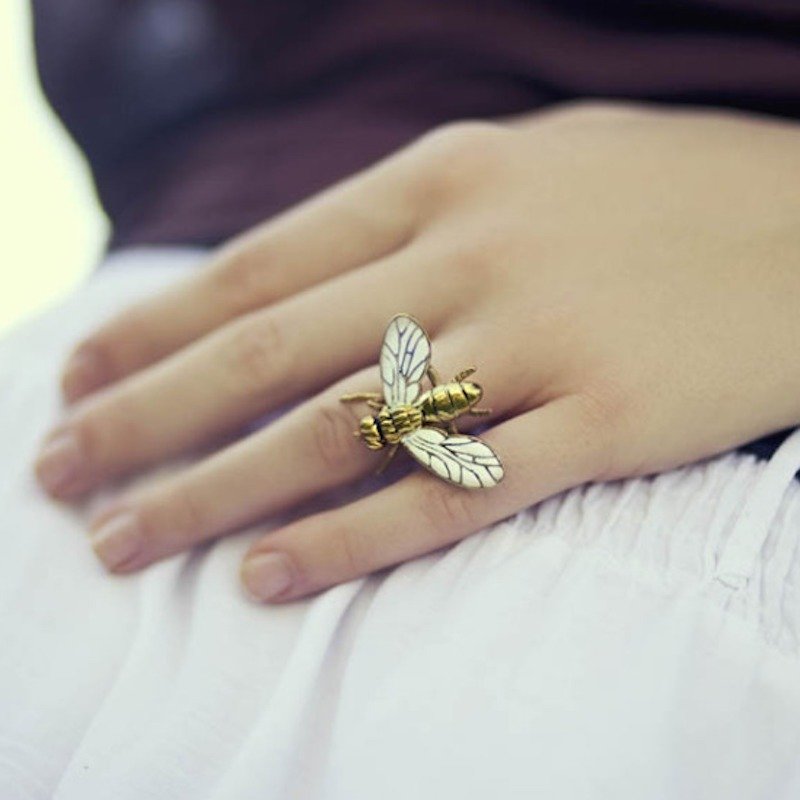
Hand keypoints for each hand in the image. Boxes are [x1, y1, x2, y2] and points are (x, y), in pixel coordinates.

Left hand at [34, 102, 799, 601]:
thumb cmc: (656, 193)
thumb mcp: (517, 166)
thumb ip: (408, 220)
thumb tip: (303, 284)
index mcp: (442, 181)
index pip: (260, 268)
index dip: (156, 328)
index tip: (78, 378)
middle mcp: (471, 259)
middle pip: (269, 354)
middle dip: (148, 418)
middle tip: (58, 475)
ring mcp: (536, 343)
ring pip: (340, 432)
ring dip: (219, 492)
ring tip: (127, 542)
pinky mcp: (604, 421)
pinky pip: (454, 494)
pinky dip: (353, 539)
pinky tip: (271, 577)